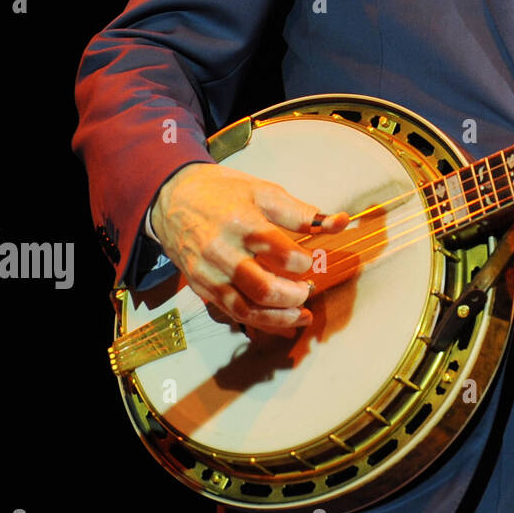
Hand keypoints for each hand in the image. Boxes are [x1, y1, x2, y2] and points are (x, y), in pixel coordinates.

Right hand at [150, 162, 348, 335]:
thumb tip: (341, 222)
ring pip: (246, 308)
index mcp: (242, 222)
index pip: (281, 253)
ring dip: (280, 317)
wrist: (172, 198)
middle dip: (294, 296)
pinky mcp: (201, 286)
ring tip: (303, 315)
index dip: (303, 262)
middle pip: (263, 288)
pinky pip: (231, 312)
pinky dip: (259, 320)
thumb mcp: (264, 192)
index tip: (310, 259)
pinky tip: (279, 318)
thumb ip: (302, 213)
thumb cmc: (225, 193)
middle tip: (309, 290)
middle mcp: (222, 251)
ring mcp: (208, 272)